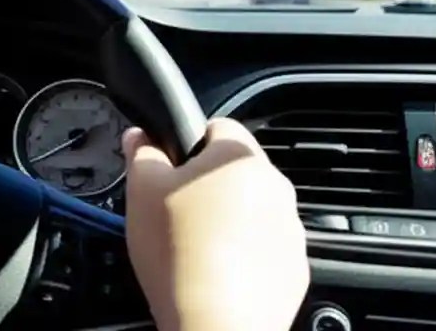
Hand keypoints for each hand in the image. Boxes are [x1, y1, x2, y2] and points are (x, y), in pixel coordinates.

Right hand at [122, 119, 307, 330]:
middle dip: (206, 186)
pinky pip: (264, 248)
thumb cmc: (178, 255)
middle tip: (174, 213)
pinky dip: (243, 254)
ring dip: (227, 220)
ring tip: (194, 249)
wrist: (215, 326)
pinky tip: (216, 273)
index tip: (168, 173)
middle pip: (234, 171)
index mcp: (240, 158)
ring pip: (251, 210)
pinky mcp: (294, 268)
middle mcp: (277, 188)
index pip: (217, 125)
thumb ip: (142, 154)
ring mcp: (291, 230)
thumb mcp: (142, 193)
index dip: (187, 145)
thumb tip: (141, 136)